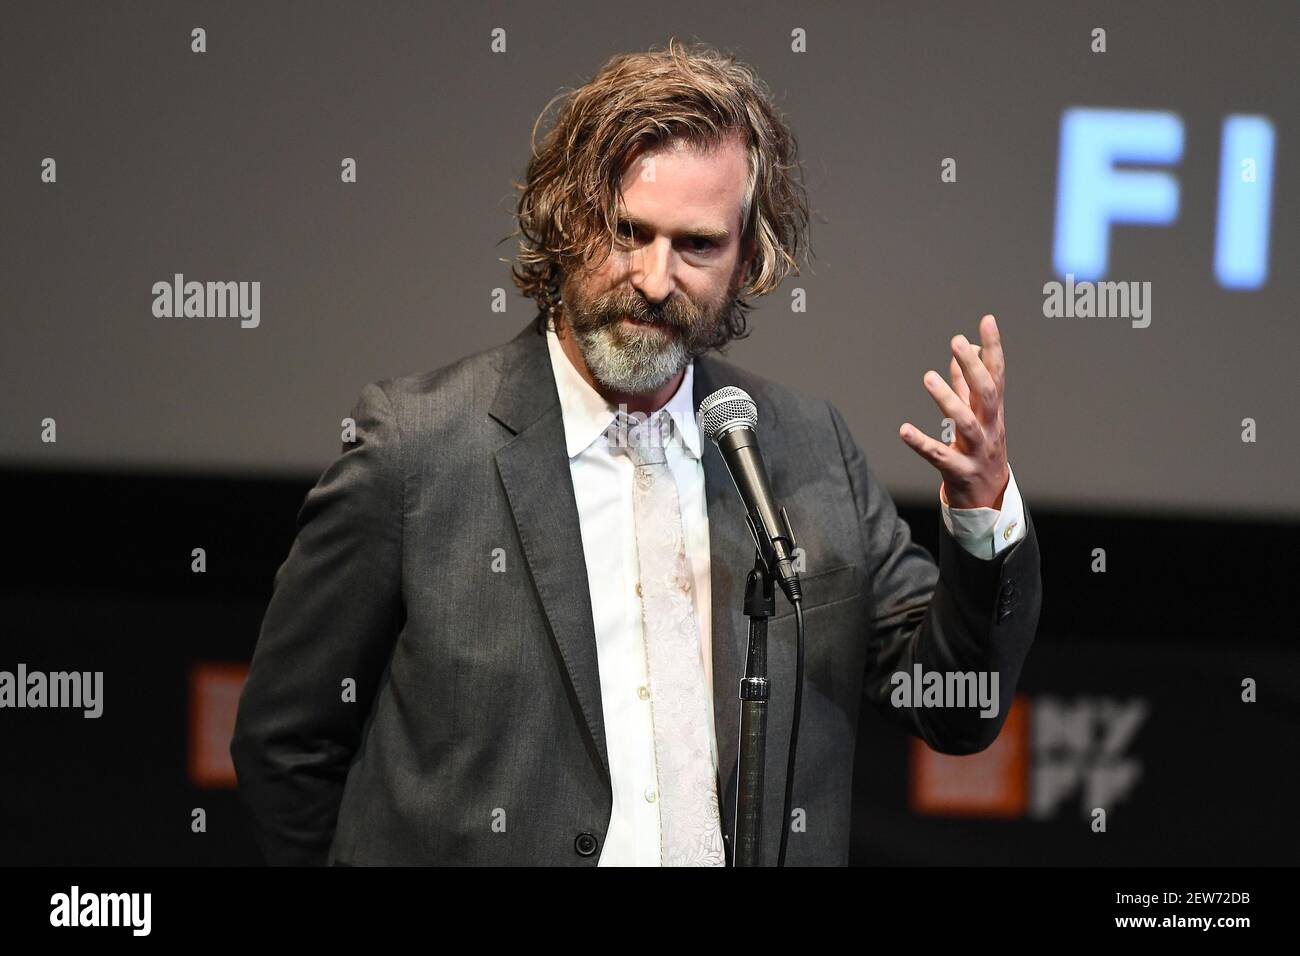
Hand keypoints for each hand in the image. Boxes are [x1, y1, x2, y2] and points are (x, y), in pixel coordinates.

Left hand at [899, 314, 1009, 509]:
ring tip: (929, 378)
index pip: (997, 375)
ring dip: (948, 400)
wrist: (987, 499)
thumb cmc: (979, 450)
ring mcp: (977, 451)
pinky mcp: (959, 472)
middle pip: (987, 394)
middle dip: (974, 367)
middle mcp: (990, 428)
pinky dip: (922, 443)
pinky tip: (904, 430)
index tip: (987, 320)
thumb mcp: (976, 416)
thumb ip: (966, 386)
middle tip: (958, 342)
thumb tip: (962, 354)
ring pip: (967, 423)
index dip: (993, 348)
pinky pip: (940, 456)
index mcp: (993, 412)